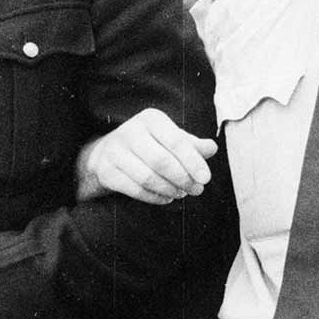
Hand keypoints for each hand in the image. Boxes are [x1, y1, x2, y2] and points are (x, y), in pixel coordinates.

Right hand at [76, 111, 216, 203]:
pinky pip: (134, 190)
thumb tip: (212, 148)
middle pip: (161, 161)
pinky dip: (154, 197)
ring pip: (147, 178)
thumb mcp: (170, 138)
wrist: (106, 153)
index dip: (193, 162)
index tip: (206, 179)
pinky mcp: (106, 171)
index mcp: (151, 119)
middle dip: (182, 179)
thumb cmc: (148, 144)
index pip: (176, 141)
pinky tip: (166, 198)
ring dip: (169, 190)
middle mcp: (130, 131)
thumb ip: (192, 144)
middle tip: (196, 190)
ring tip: (181, 194)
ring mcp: (115, 152)